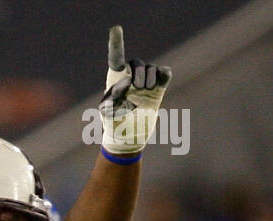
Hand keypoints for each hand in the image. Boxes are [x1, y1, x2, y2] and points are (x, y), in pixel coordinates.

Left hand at [100, 25, 171, 155]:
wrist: (128, 140)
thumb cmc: (114, 126)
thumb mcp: (108, 114)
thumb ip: (113, 97)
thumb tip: (127, 81)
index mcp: (115, 80)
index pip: (116, 57)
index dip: (116, 43)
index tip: (116, 28)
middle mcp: (131, 79)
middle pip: (138, 63)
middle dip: (140, 72)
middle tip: (138, 87)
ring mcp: (145, 84)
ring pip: (151, 69)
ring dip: (150, 77)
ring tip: (146, 91)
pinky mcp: (157, 90)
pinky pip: (164, 74)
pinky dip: (164, 74)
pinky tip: (162, 79)